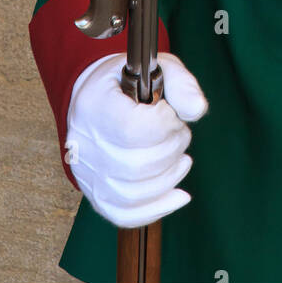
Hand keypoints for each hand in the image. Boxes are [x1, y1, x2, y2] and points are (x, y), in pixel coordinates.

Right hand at [65, 53, 207, 227]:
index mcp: (94, 105)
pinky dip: (157, 209)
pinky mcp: (95, 193)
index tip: (171, 113)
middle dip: (172, 149)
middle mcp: (84, 143)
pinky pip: (124, 215)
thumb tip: (197, 110)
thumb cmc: (129, 83)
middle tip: (180, 132)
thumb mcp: (156, 68)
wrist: (95, 99)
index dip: (164, 124)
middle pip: (135, 165)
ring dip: (170, 176)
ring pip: (133, 193)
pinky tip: (180, 195)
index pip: (132, 129)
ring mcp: (87, 173)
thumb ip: (181, 84)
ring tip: (182, 157)